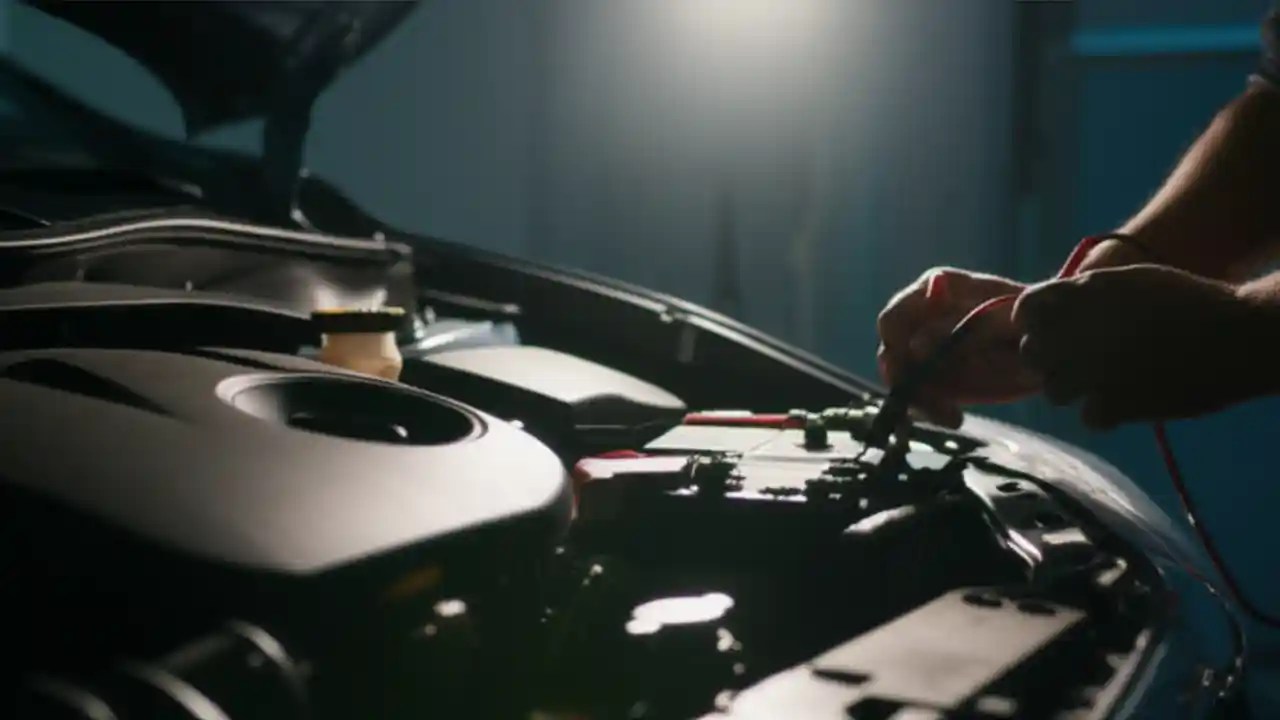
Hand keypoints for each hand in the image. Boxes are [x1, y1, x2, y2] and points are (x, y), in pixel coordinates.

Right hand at [877, 268, 1040, 426]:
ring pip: (901, 377)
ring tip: (953, 416)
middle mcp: (922, 317)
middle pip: (890, 349)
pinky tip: (954, 417)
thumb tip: (917, 345)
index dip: (897, 338)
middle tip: (930, 398)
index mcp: (936, 289)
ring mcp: (925, 348)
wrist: (1051, 339)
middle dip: (904, 377)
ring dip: (920, 399)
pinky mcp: (934, 376)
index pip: (896, 315)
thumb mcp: (1008, 318)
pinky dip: (931, 410)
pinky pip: (918, 396)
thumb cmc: (1031, 317)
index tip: (919, 358)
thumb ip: (965, 327)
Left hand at [1012, 264, 1270, 427]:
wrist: (1234, 335)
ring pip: (1054, 391)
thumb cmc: (1187, 301)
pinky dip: (1105, 413)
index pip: (1027, 309)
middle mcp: (1078, 332)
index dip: (1033, 321)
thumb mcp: (1129, 281)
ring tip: (1102, 382)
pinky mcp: (1115, 405)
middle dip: (1049, 358)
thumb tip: (1051, 312)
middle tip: (1077, 360)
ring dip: (1074, 388)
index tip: (1048, 330)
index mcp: (1082, 296)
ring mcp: (1093, 370)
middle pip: (1033, 354)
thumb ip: (1085, 293)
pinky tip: (1126, 401)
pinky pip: (1088, 417)